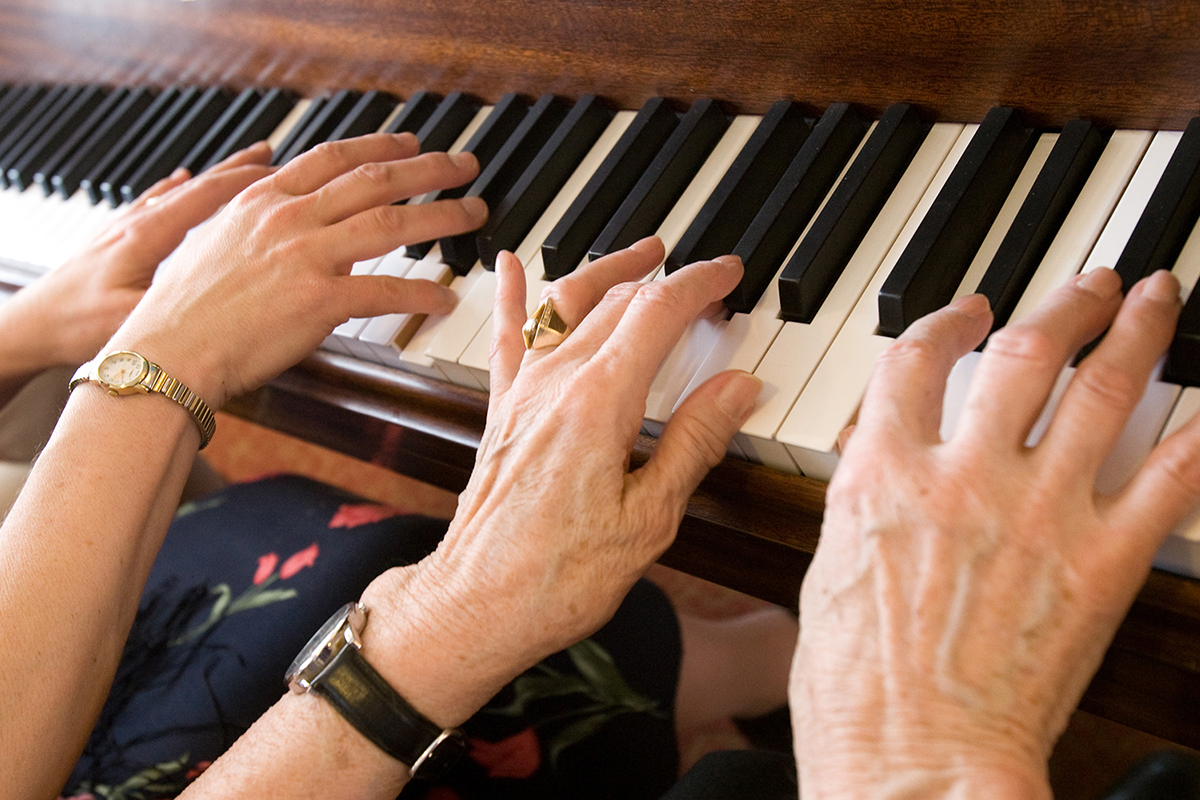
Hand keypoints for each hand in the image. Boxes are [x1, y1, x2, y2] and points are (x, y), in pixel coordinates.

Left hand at [0, 144, 272, 373]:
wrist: (30, 325)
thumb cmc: (73, 325)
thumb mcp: (132, 320)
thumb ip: (177, 302)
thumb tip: (220, 293)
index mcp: (145, 236)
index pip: (204, 196)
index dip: (244, 181)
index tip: (278, 170)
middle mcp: (134, 222)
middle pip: (195, 185)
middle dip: (235, 168)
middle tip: (269, 152)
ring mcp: (123, 227)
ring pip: (177, 191)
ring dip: (211, 177)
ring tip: (238, 165)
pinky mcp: (115, 237)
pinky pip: (155, 202)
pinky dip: (176, 188)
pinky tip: (179, 180)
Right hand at [105, 133, 487, 406]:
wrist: (168, 351)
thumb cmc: (182, 308)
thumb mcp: (214, 243)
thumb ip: (259, 225)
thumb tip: (293, 221)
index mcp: (263, 200)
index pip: (334, 158)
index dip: (379, 147)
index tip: (411, 143)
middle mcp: (289, 219)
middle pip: (374, 181)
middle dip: (428, 169)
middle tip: (465, 165)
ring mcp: (305, 257)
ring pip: (391, 225)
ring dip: (441, 216)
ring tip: (474, 213)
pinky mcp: (319, 302)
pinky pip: (387, 292)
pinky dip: (422, 294)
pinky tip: (446, 297)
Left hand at [358, 238, 762, 725]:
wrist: (476, 604)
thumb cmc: (558, 576)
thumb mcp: (650, 517)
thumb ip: (694, 442)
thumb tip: (736, 389)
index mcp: (599, 402)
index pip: (658, 312)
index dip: (699, 284)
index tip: (728, 274)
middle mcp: (555, 383)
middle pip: (617, 302)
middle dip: (667, 281)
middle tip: (705, 286)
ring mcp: (522, 393)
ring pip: (565, 305)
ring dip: (607, 273)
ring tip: (639, 255)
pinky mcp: (500, 413)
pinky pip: (508, 337)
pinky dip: (516, 298)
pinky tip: (512, 267)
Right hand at [792, 268, 1199, 798]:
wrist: (914, 761)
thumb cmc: (858, 688)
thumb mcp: (830, 573)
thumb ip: (864, 502)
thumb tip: (881, 461)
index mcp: (883, 477)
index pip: (914, 361)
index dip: (945, 321)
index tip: (968, 312)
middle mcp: (963, 478)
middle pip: (1021, 355)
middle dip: (1061, 306)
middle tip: (1090, 284)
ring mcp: (1039, 515)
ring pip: (1098, 391)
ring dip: (1133, 333)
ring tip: (1153, 299)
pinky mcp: (1102, 565)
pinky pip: (1168, 479)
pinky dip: (1196, 434)